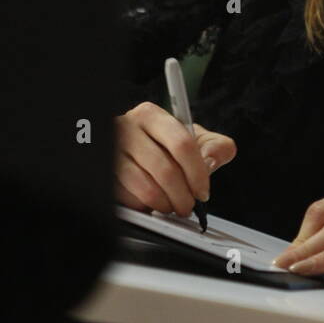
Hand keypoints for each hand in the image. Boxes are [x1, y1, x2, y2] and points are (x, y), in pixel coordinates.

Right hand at [115, 101, 236, 217]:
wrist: (139, 152)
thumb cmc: (168, 146)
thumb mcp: (197, 139)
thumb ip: (216, 146)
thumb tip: (211, 160)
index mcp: (152, 116)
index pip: (182, 144)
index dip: (197, 173)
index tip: (202, 191)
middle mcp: (127, 129)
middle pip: (166, 171)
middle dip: (183, 196)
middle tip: (188, 205)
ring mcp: (113, 151)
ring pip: (147, 188)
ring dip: (166, 204)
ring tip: (172, 205)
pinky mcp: (107, 173)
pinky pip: (131, 199)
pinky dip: (146, 206)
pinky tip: (152, 201)